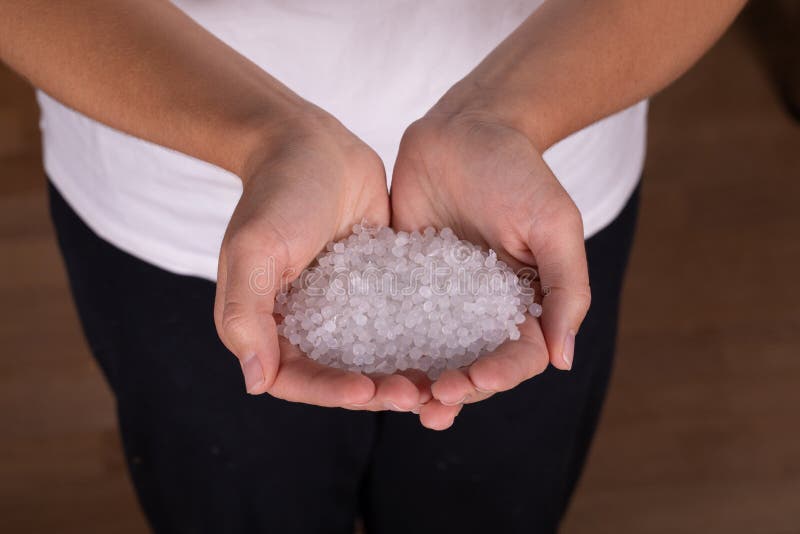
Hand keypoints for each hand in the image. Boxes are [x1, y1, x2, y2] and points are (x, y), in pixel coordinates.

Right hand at [215, 111, 427, 411]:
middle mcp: (304, 324)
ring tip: (438, 382)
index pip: (297, 379)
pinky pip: (395, 322)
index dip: (331, 393)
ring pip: (372, 356)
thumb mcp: (254, 251)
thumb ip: (246, 315)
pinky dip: (418, 339)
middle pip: (340, 376)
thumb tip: (255, 382)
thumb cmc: (275, 193)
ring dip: (402, 373)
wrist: (312, 143)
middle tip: (418, 394)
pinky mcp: (374, 287)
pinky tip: (451, 348)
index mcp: (267, 325)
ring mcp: (342, 307)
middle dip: (377, 391)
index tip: (369, 391)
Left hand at [390, 100, 590, 428]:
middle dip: (457, 389)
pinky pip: (397, 319)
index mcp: (527, 301)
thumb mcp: (553, 224)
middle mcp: (485, 307)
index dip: (497, 377)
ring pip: (435, 353)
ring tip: (402, 402)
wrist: (466, 128)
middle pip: (474, 365)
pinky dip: (387, 345)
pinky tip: (368, 364)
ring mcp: (444, 296)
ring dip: (422, 382)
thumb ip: (565, 288)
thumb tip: (563, 360)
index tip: (470, 383)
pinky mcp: (407, 278)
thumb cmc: (518, 171)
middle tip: (430, 400)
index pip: (518, 356)